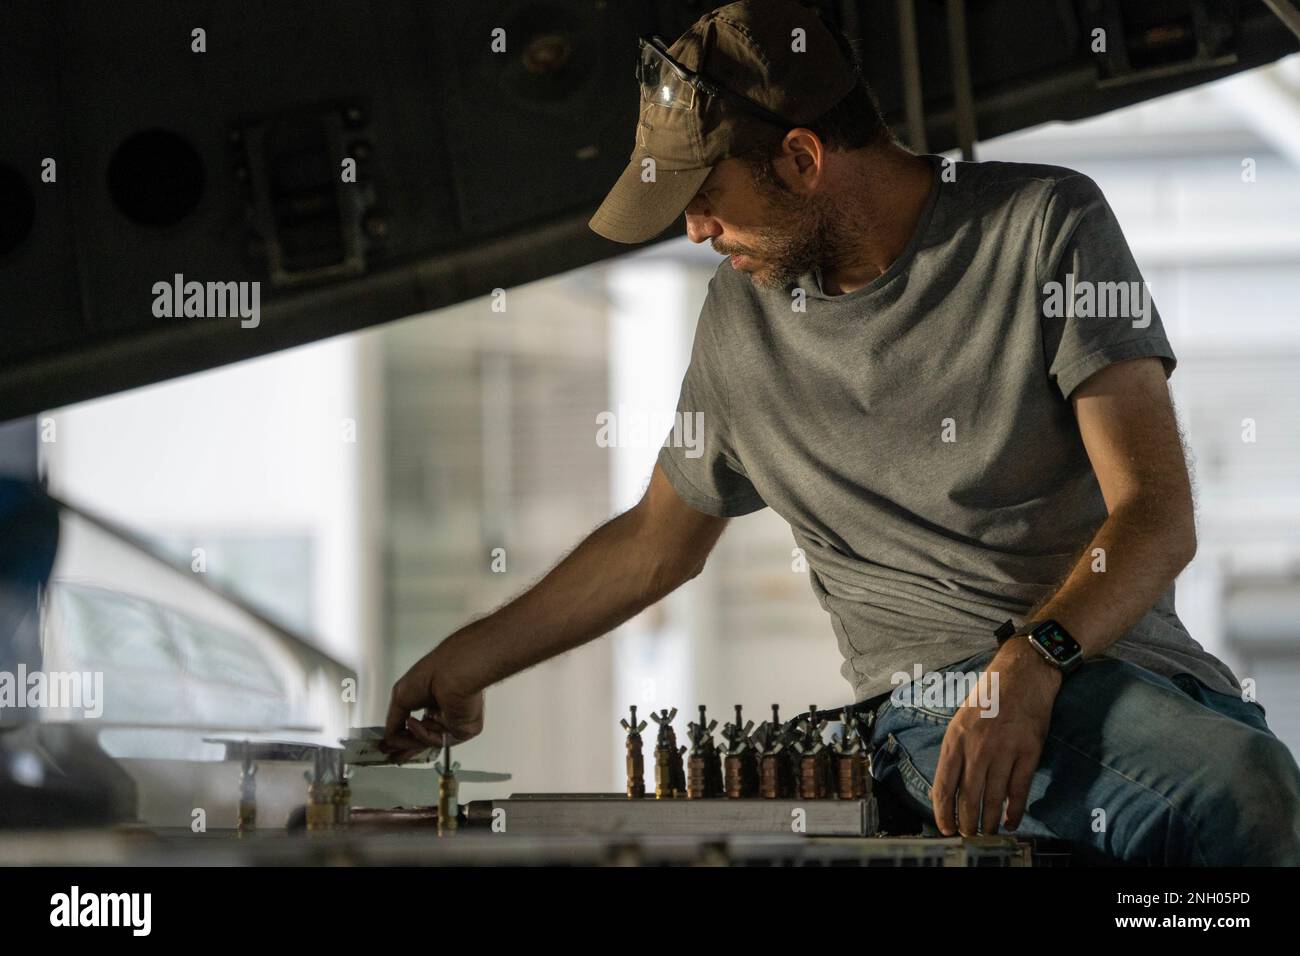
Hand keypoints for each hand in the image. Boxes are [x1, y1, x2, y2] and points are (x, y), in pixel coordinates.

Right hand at [382, 641, 484, 761]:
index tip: (389, 745)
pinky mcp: (464, 729)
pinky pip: (440, 741)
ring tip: (396, 738)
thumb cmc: (430, 675)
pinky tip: (413, 723)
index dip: (402, 736)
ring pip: (430, 741)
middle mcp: (445, 711)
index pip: (417, 724)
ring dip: (411, 740)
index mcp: (432, 700)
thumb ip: (394, 722)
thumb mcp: (400, 697)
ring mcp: (455, 721)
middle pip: (425, 737)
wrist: (451, 674)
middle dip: (406, 747)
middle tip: (392, 755)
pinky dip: (424, 734)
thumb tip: (389, 737)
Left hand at [930, 639, 1061, 835]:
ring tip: (987, 833)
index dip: (943, 811)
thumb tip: (947, 785)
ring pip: (994, 797)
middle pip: (969, 796)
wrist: (1022, 674)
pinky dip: (1015, 810)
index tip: (945, 827)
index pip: (944, 785)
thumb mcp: (960, 719)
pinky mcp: (1029, 751)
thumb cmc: (989, 696)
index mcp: (955, 738)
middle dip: (967, 822)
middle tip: (968, 835)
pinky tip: (1011, 821)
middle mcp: (977, 747)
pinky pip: (1019, 789)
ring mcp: (1004, 750)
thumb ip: (955, 751)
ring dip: (990, 821)